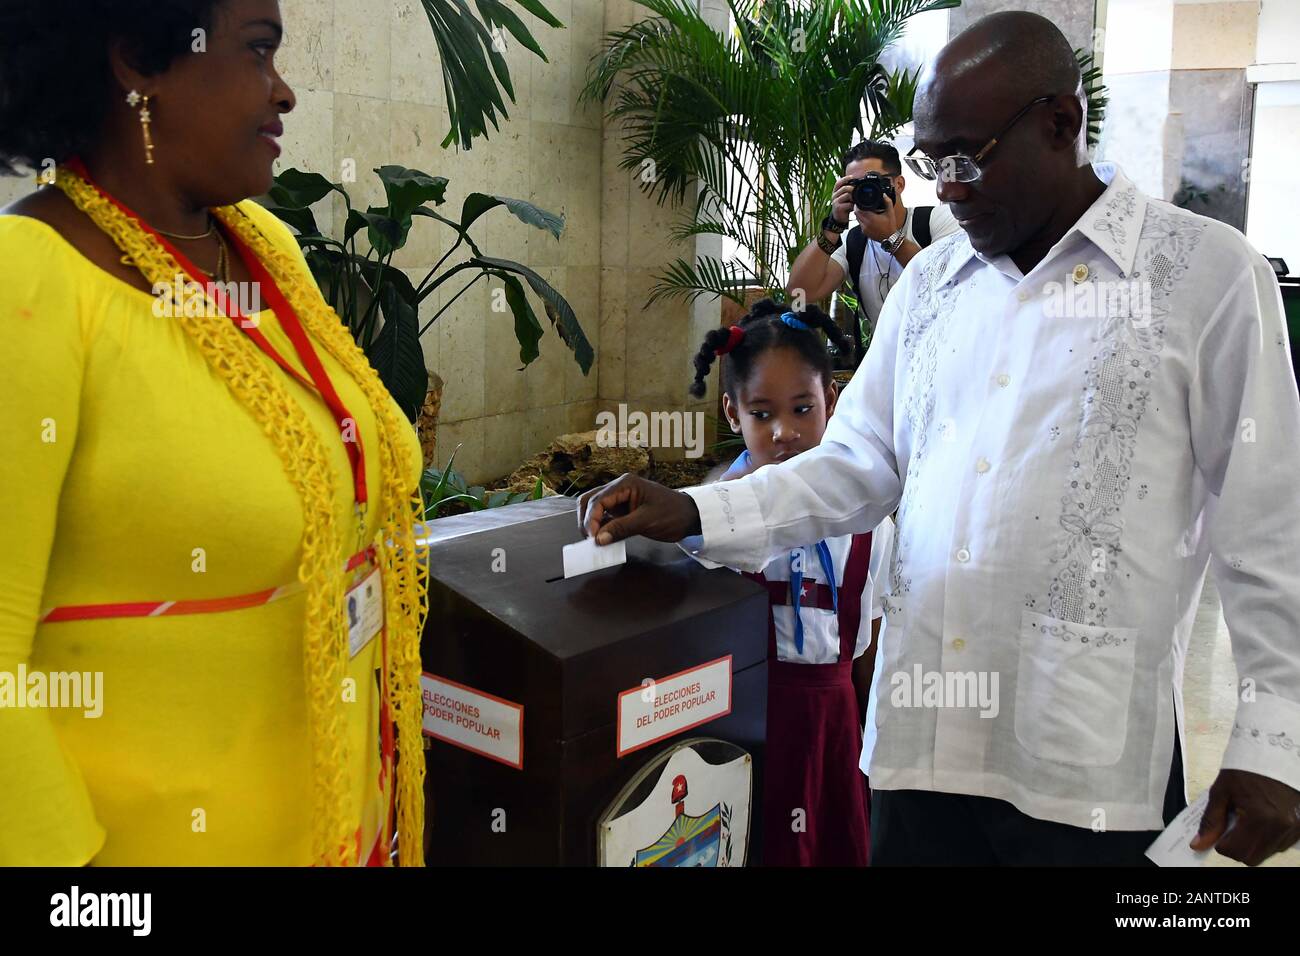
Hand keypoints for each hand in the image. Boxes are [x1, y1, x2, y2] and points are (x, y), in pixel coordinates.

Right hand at [577, 474, 701, 544]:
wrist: (690, 516)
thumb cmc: (672, 514)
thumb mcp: (647, 521)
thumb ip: (621, 529)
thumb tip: (598, 539)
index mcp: (625, 484)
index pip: (598, 500)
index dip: (591, 519)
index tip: (593, 538)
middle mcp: (619, 488)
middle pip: (590, 500)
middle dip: (586, 520)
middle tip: (590, 540)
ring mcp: (620, 498)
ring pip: (594, 508)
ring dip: (591, 523)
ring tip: (595, 541)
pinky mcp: (623, 509)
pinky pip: (605, 517)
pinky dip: (601, 527)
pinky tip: (604, 539)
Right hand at [830, 175, 854, 229]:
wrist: (839, 218)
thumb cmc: (844, 206)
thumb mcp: (846, 197)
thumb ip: (850, 191)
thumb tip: (859, 184)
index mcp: (836, 191)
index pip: (839, 183)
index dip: (845, 179)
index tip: (852, 177)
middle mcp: (834, 195)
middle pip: (845, 188)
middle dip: (853, 188)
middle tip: (860, 190)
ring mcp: (835, 202)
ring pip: (847, 195)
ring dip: (854, 196)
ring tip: (858, 199)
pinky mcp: (838, 208)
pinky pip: (848, 204)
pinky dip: (853, 204)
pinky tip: (856, 205)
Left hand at [857, 191, 900, 243]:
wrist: (890, 239)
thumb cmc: (890, 226)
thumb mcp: (890, 212)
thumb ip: (887, 202)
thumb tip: (883, 194)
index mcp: (871, 218)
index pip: (858, 210)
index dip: (857, 204)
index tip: (860, 201)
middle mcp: (866, 224)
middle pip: (856, 214)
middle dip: (858, 208)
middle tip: (861, 204)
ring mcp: (864, 229)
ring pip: (857, 219)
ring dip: (859, 214)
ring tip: (865, 210)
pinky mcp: (864, 232)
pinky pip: (860, 224)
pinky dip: (862, 219)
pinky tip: (867, 218)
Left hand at [1190, 769, 1299, 864]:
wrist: (1275, 754)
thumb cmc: (1245, 769)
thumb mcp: (1222, 791)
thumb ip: (1211, 821)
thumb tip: (1198, 844)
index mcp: (1260, 818)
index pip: (1235, 851)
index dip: (1220, 844)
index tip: (1217, 831)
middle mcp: (1281, 827)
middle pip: (1252, 857)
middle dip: (1236, 847)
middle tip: (1230, 827)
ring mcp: (1294, 828)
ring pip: (1267, 853)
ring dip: (1252, 844)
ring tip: (1247, 820)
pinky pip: (1280, 844)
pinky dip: (1267, 839)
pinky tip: (1261, 820)